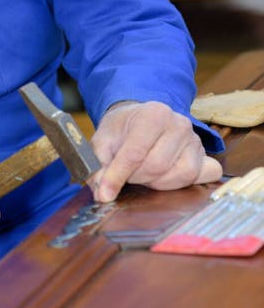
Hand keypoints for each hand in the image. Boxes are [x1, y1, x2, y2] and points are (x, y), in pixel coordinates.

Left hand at [89, 101, 221, 202]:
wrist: (138, 120)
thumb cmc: (122, 130)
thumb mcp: (103, 142)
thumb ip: (101, 166)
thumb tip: (103, 193)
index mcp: (154, 113)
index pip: (136, 152)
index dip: (118, 175)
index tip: (105, 193)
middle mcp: (179, 123)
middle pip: (157, 165)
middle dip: (137, 177)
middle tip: (127, 174)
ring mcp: (195, 140)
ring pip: (181, 174)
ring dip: (157, 183)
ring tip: (144, 174)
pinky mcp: (204, 156)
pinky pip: (203, 176)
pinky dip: (184, 183)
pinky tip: (167, 179)